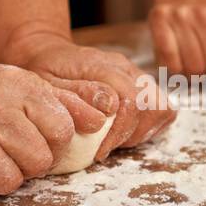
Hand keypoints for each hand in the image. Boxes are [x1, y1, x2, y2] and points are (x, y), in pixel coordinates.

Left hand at [0, 33, 174, 159]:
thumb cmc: (43, 73)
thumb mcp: (48, 85)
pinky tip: (123, 132)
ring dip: (143, 131)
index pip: (131, 101)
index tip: (98, 152)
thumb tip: (109, 107)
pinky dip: (148, 126)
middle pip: (154, 105)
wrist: (46, 53)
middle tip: (106, 146)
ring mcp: (136, 75)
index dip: (119, 132)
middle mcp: (125, 68)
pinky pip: (161, 109)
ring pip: (162, 108)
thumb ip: (77, 94)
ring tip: (115, 139)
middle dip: (133, 133)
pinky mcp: (140, 84)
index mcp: (104, 66)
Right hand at [0, 57, 106, 202]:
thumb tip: (102, 120)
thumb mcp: (21, 85)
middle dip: (31, 166)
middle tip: (14, 156)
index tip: (40, 142)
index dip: (56, 145)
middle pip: (38, 161)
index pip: (61, 130)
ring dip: (2, 180)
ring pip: (8, 182)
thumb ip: (65, 101)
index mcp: (16, 86)